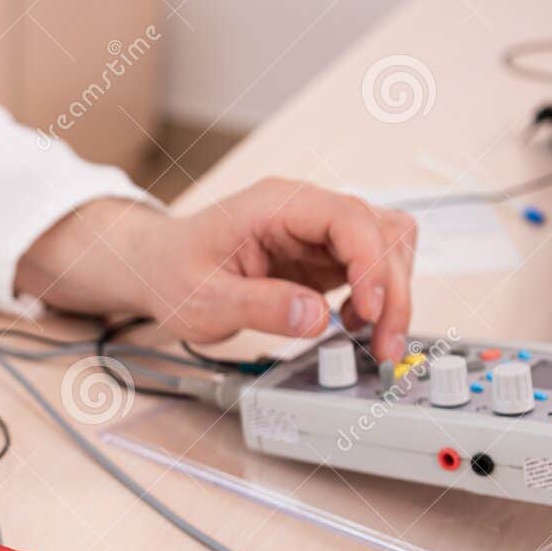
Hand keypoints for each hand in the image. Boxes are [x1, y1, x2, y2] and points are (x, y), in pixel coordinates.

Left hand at [15, 182, 417, 362]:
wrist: (157, 266)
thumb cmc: (172, 271)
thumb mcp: (202, 299)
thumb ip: (258, 306)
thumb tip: (315, 317)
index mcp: (276, 204)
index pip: (349, 218)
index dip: (372, 263)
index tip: (373, 310)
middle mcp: (305, 211)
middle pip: (382, 232)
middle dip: (394, 290)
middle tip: (386, 346)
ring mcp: (317, 233)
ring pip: (387, 247)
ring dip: (392, 294)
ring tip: (370, 338)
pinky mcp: (322, 257)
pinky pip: (371, 268)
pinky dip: (376, 298)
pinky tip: (351, 325)